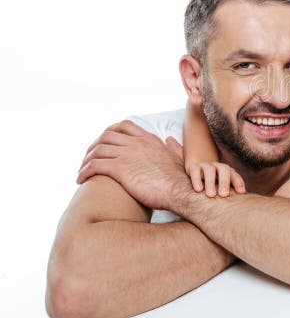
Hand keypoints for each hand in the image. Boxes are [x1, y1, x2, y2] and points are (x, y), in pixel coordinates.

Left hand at [77, 120, 191, 211]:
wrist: (180, 192)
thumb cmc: (180, 180)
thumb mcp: (179, 157)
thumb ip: (173, 147)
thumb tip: (171, 140)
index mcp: (150, 139)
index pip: (124, 125)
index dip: (109, 131)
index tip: (103, 142)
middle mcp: (137, 143)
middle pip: (106, 135)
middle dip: (93, 146)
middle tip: (88, 158)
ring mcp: (128, 154)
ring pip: (98, 150)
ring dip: (86, 160)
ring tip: (82, 171)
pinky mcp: (121, 168)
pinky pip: (95, 165)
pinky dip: (84, 171)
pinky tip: (81, 180)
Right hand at [186, 161, 245, 197]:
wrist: (198, 168)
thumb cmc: (214, 183)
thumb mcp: (222, 187)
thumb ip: (229, 193)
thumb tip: (238, 209)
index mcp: (228, 171)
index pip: (235, 175)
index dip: (239, 183)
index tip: (241, 192)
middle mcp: (218, 167)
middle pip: (224, 170)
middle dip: (224, 182)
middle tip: (224, 195)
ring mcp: (206, 166)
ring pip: (209, 170)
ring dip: (210, 182)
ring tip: (210, 195)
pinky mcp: (194, 167)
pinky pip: (195, 171)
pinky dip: (197, 180)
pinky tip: (198, 190)